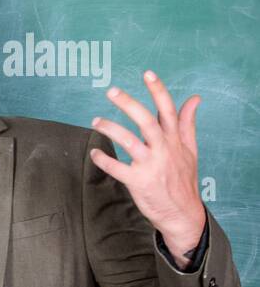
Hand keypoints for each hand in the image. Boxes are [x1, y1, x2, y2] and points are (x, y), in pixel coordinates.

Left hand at [88, 71, 206, 268]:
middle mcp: (164, 150)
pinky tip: (93, 152)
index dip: (158, 91)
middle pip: (146, 121)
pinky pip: (116, 168)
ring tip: (95, 121)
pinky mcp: (139, 182)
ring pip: (129, 141)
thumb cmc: (183, 179)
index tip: (147, 73)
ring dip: (111, 129)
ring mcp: (151, 165)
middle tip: (111, 91)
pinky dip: (103, 159)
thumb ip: (186, 123)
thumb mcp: (190, 150)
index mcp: (175, 140)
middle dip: (129, 104)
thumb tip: (194, 98)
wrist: (183, 213)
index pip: (168, 110)